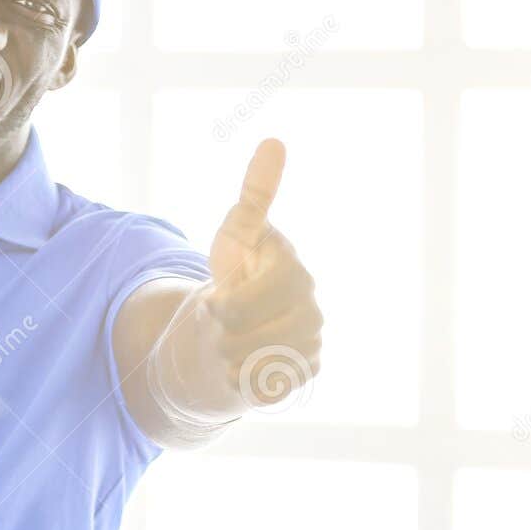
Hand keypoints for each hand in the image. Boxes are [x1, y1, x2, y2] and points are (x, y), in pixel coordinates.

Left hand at [203, 139, 322, 409]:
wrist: (239, 327)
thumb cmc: (237, 274)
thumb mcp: (236, 235)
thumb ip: (254, 194)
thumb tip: (274, 141)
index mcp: (295, 273)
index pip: (241, 302)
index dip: (219, 303)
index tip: (218, 293)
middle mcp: (312, 310)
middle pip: (238, 335)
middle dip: (218, 328)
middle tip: (223, 319)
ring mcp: (312, 344)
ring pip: (243, 362)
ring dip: (224, 352)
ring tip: (233, 338)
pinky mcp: (304, 376)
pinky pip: (255, 388)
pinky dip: (238, 378)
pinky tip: (246, 363)